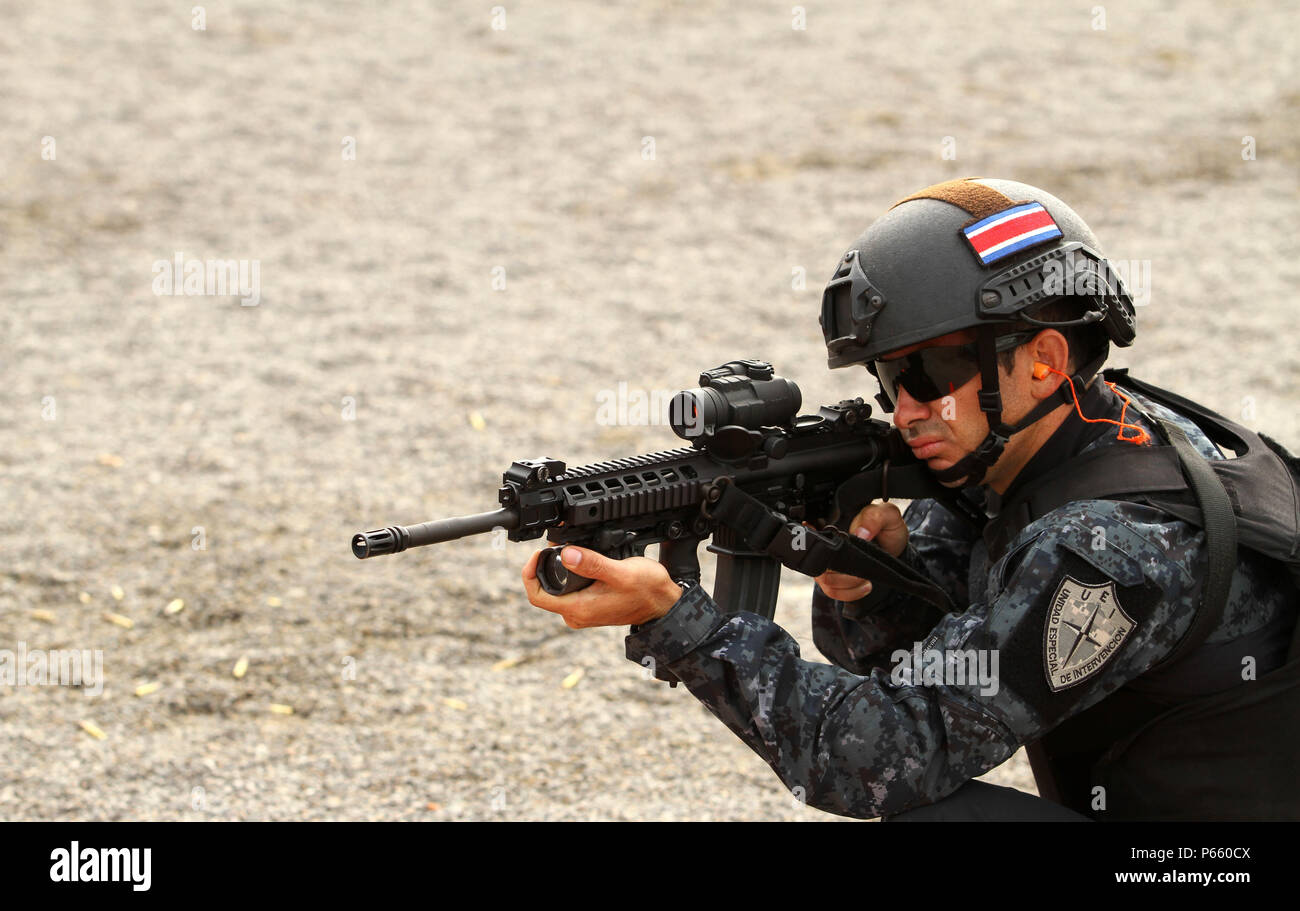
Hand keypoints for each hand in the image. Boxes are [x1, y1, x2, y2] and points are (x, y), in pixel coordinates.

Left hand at [522, 546, 685, 627]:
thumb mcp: (620, 572)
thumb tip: (566, 554)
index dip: (530, 572)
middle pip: (545, 590)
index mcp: (578, 609)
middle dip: (544, 566)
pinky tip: (581, 559)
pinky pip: (570, 590)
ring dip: (558, 569)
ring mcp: (583, 612)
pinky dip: (570, 574)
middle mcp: (576, 614)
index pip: (536, 595)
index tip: (538, 552)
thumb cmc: (647, 591)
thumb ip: (592, 564)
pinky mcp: (590, 606)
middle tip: (555, 544)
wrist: (664, 604)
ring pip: (557, 589)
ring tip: (568, 548)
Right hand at [811, 501, 907, 602]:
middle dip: (843, 573)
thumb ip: (873, 518)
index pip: (812, 534)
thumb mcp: (887, 515)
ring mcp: (828, 565)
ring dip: (848, 584)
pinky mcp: (835, 580)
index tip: (830, 551)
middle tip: (863, 570)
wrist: (897, 548)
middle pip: (819, 564)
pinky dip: (850, 593)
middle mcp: (826, 546)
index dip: (815, 542)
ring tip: (866, 578)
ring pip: (825, 581)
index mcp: (833, 526)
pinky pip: (833, 592)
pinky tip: (865, 585)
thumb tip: (860, 533)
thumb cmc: (887, 529)